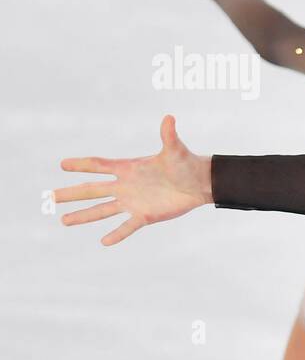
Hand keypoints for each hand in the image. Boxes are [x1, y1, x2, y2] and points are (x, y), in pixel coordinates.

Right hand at [56, 116, 212, 246]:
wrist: (199, 183)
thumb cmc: (186, 163)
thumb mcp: (175, 149)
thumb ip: (168, 135)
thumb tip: (169, 118)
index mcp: (128, 168)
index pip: (99, 165)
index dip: (82, 165)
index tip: (62, 164)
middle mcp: (126, 186)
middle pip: (93, 190)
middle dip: (72, 194)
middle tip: (50, 197)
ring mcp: (133, 202)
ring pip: (103, 210)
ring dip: (84, 216)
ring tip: (64, 221)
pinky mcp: (145, 215)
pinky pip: (127, 226)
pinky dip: (117, 234)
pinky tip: (104, 241)